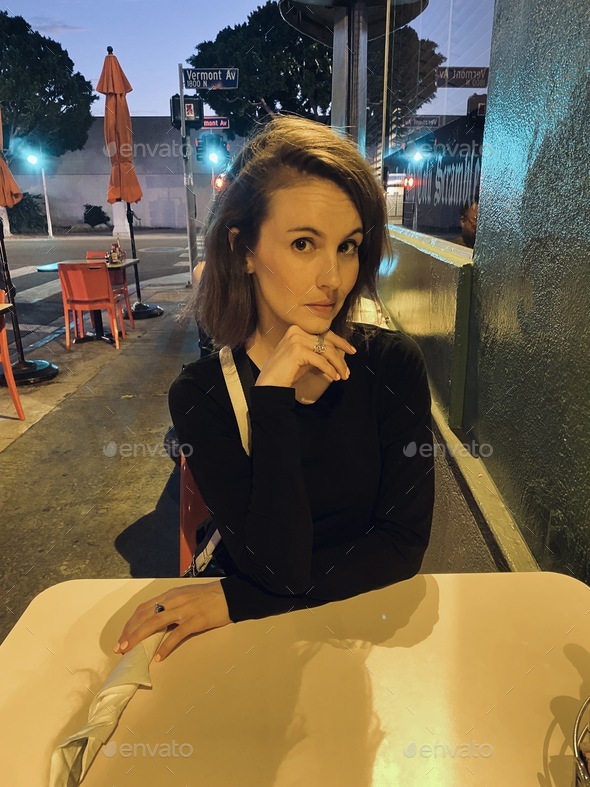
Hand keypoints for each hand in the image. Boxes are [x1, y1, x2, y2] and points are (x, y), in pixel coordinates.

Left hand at [114, 582, 230, 660]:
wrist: (230, 594)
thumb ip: (171, 606)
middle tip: (120, 647)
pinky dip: (166, 647)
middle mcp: (174, 600)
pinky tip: (159, 657)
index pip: (144, 608)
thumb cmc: (208, 596)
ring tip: (130, 650)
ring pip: (155, 623)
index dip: (131, 623)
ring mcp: (184, 610)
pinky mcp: (196, 621)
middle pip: (145, 616)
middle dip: (130, 632)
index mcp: (170, 594)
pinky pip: (177, 635)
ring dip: (139, 637)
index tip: (122, 636)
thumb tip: (155, 622)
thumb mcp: (185, 596)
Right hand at [255, 325, 356, 388]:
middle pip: (327, 342)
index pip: (324, 333)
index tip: (351, 350)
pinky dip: (329, 370)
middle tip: (348, 370)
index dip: (340, 342)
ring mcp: (296, 339)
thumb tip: (338, 352)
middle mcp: (296, 331)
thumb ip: (317, 351)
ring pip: (326, 351)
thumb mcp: (304, 357)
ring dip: (338, 365)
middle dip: (340, 357)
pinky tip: (334, 377)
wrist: (269, 384)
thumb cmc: (285, 372)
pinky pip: (320, 360)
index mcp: (297, 329)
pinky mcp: (297, 351)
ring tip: (343, 376)